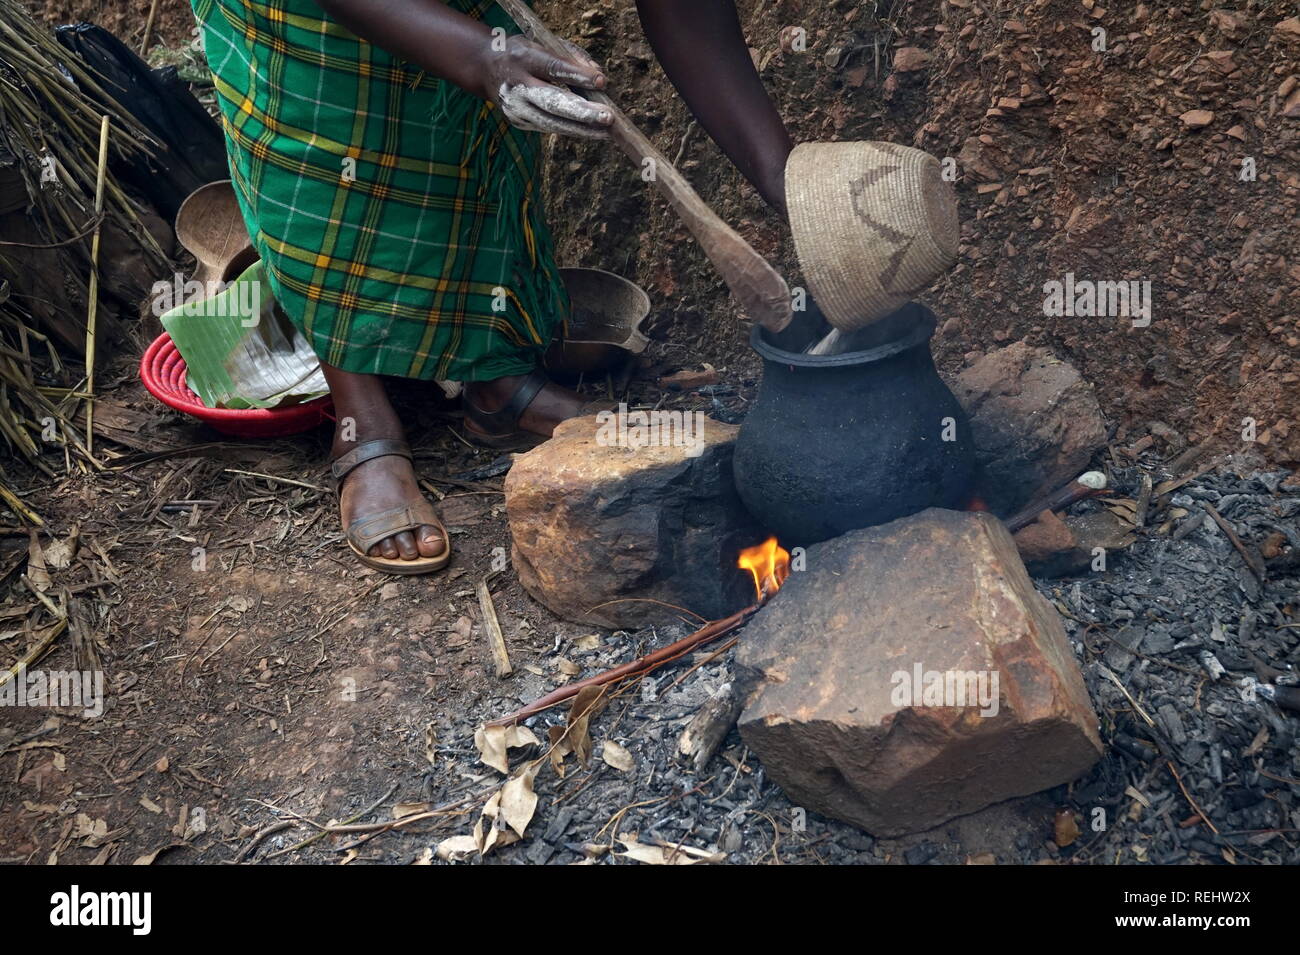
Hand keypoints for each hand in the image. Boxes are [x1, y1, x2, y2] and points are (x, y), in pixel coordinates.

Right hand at [480, 35, 611, 139]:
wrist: (485, 69)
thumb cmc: (523, 54)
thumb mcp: (542, 44)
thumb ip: (572, 56)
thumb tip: (599, 80)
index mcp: (522, 58)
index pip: (553, 68)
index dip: (577, 75)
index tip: (601, 81)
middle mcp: (517, 86)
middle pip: (552, 103)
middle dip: (582, 112)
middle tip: (607, 117)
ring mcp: (516, 108)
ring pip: (552, 123)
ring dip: (582, 129)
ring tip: (605, 132)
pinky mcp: (519, 122)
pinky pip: (550, 127)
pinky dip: (572, 130)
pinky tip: (592, 132)